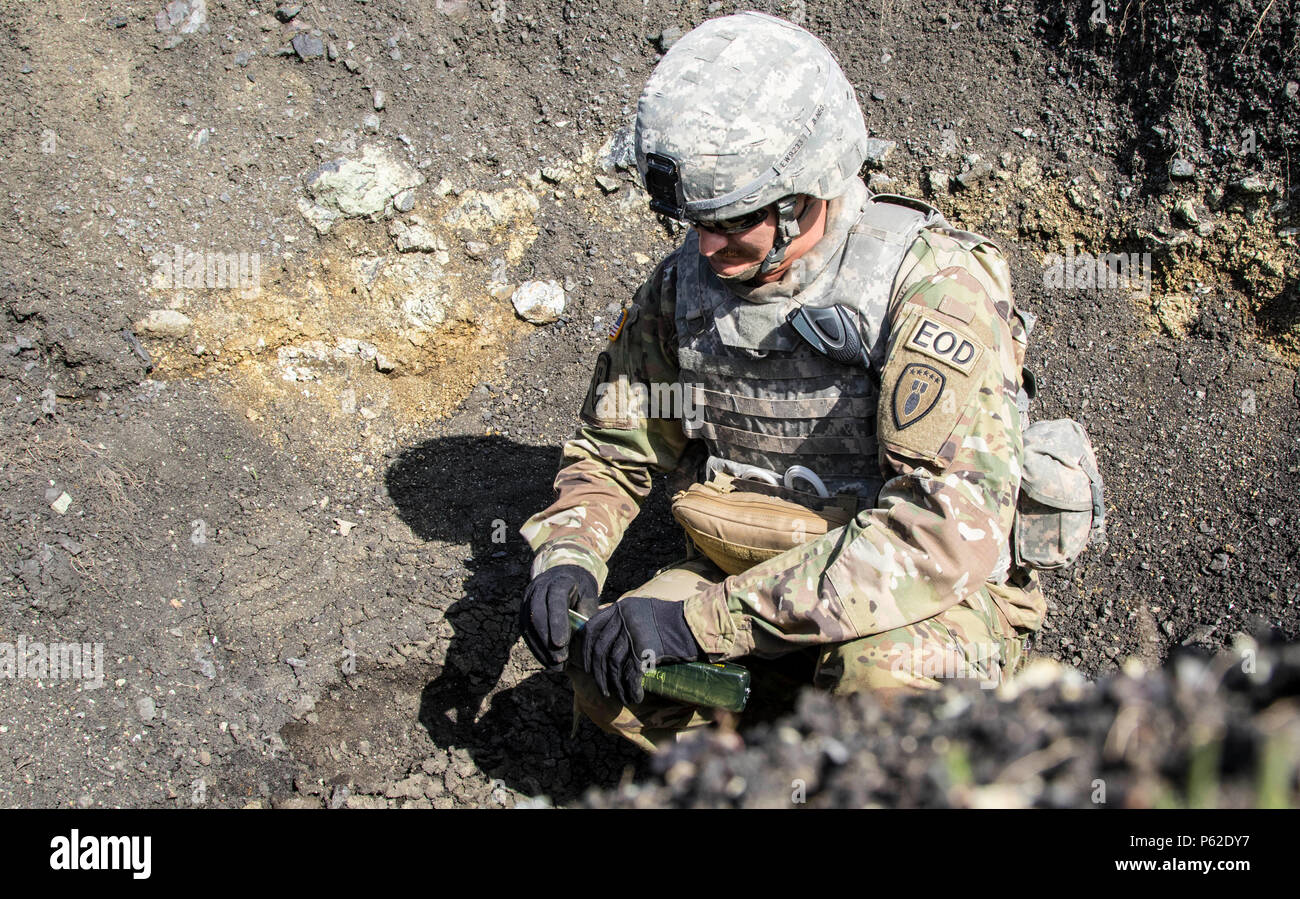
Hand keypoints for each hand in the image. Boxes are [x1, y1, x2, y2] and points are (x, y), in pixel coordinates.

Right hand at [519, 565, 598, 668]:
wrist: (564, 574)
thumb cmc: (581, 589)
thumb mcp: (589, 596)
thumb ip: (587, 614)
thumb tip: (586, 640)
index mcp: (559, 581)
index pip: (555, 600)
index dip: (557, 622)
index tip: (561, 644)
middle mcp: (539, 587)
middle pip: (538, 614)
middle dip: (547, 640)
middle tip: (560, 661)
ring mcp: (528, 598)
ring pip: (528, 625)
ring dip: (540, 648)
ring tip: (555, 666)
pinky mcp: (523, 609)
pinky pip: (525, 630)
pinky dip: (535, 647)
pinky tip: (546, 661)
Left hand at [580, 596, 702, 704]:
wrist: (696, 625)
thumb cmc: (673, 621)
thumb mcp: (644, 611)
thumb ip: (624, 620)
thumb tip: (606, 639)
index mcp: (622, 607)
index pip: (593, 628)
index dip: (586, 649)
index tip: (586, 665)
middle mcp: (624, 618)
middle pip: (600, 649)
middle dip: (598, 672)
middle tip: (601, 687)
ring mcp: (633, 634)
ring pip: (614, 664)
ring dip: (614, 684)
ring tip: (617, 695)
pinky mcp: (644, 650)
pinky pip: (630, 675)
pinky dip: (630, 689)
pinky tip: (633, 697)